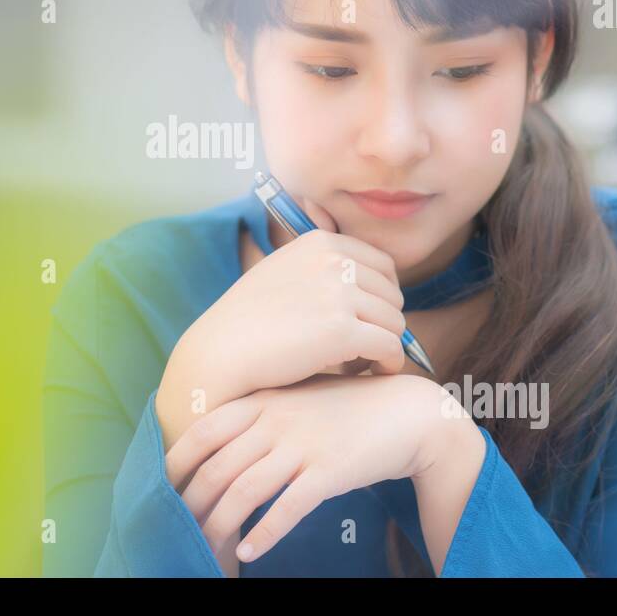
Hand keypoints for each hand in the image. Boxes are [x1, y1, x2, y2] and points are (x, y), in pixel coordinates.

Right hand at [158, 194, 407, 448]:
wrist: (220, 352)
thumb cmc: (248, 319)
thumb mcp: (283, 270)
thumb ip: (321, 265)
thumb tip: (366, 274)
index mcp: (321, 242)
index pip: (384, 265)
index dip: (382, 297)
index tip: (369, 320)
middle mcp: (333, 260)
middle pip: (393, 295)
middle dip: (382, 323)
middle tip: (361, 346)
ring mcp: (338, 294)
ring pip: (395, 323)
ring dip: (383, 345)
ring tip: (358, 361)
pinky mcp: (342, 331)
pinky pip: (391, 347)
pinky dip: (389, 364)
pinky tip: (374, 373)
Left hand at [165, 372, 453, 566]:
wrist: (405, 414)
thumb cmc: (346, 410)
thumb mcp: (296, 402)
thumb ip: (259, 417)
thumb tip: (219, 447)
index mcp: (263, 401)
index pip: (203, 430)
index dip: (177, 462)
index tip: (164, 487)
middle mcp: (276, 421)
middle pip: (216, 467)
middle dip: (192, 504)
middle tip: (179, 529)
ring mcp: (302, 445)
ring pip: (244, 491)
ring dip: (220, 526)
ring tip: (208, 549)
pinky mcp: (328, 472)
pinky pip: (287, 508)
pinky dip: (263, 534)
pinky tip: (249, 553)